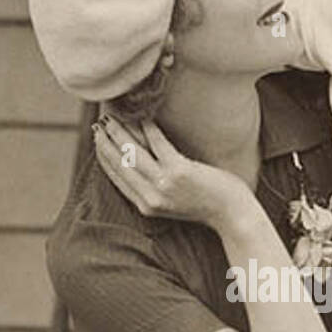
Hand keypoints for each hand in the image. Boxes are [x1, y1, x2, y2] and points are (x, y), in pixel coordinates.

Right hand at [93, 113, 247, 229]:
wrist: (233, 215)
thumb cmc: (207, 205)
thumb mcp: (173, 202)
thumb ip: (156, 189)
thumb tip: (142, 163)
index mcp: (146, 206)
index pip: (116, 178)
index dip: (104, 156)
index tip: (97, 139)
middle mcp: (151, 197)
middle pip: (120, 163)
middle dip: (106, 140)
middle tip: (99, 122)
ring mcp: (164, 185)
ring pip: (133, 152)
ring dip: (120, 131)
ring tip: (114, 115)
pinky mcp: (179, 171)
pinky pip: (157, 143)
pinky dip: (147, 127)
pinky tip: (143, 115)